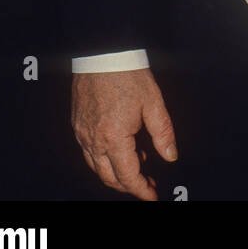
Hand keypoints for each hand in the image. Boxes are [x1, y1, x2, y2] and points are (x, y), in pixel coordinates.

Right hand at [71, 70, 177, 200]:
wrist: (103, 53)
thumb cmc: (126, 73)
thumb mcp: (153, 103)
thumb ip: (163, 133)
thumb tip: (170, 155)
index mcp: (114, 138)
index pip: (128, 176)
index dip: (142, 190)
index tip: (152, 195)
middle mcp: (94, 139)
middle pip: (109, 178)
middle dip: (129, 186)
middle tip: (147, 183)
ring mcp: (82, 133)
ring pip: (96, 167)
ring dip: (115, 173)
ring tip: (137, 165)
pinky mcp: (77, 124)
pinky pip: (88, 152)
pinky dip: (103, 158)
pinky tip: (119, 148)